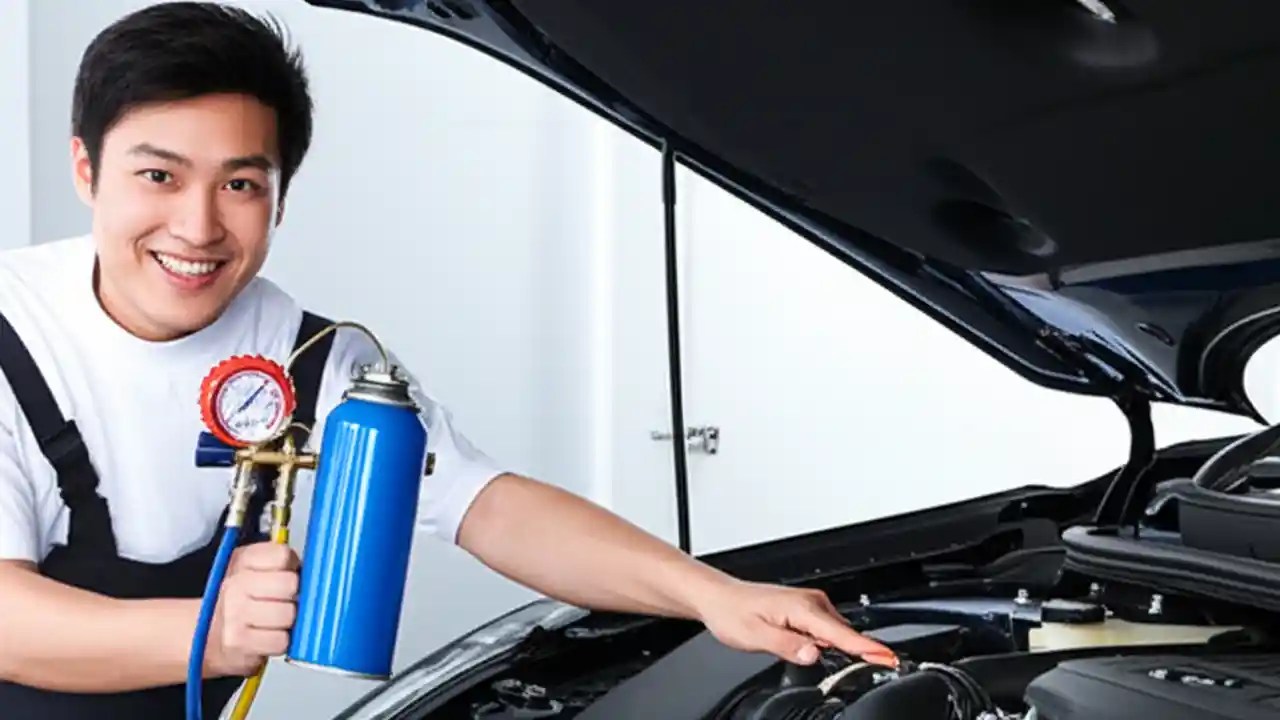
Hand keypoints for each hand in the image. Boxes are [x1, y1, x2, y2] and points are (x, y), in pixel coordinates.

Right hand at [205, 542, 299, 676]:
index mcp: (243, 561)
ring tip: (276, 620)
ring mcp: (236, 615)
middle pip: (289, 584)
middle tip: (285, 601)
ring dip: (288, 621)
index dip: (293, 567)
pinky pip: (281, 641)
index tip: (289, 574)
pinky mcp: (240, 644)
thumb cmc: (239, 602)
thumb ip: (282, 564)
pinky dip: (280, 642)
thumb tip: (316, 569)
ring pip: (288, 614)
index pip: (282, 555)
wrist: (204, 635)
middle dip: (294, 596)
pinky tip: (269, 636)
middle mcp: (236, 585)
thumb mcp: (254, 570)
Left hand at [695, 579, 896, 667]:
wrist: (718, 598)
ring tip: (806, 654)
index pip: (842, 633)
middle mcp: (810, 602)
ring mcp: (809, 604)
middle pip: (844, 635)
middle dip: (853, 653)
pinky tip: (808, 648)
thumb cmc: (732, 613)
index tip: (888, 658)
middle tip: (848, 672)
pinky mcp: (805, 609)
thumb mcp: (756, 636)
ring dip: (836, 648)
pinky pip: (826, 629)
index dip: (867, 648)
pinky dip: (827, 641)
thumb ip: (788, 646)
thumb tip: (813, 654)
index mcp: (802, 608)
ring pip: (835, 633)